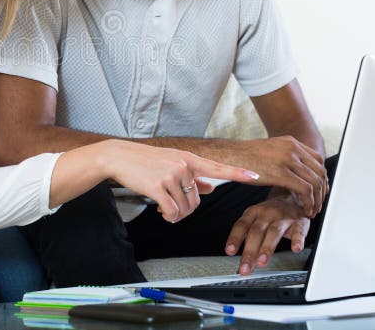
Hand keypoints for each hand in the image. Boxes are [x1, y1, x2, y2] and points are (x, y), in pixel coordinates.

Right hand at [101, 140, 259, 223]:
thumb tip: (211, 188)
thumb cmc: (145, 161)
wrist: (119, 156)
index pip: (218, 167)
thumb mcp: (171, 163)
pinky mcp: (158, 186)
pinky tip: (160, 213)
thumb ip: (194, 177)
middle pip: (197, 201)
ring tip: (163, 208)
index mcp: (188, 159)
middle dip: (185, 210)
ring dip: (175, 215)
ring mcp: (171, 175)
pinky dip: (168, 217)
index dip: (237, 173)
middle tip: (171, 207)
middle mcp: (183, 165)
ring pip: (184, 208)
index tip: (255, 177)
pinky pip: (171, 211)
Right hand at [220, 137, 327, 217]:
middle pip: (319, 171)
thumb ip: (284, 157)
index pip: (318, 160)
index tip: (320, 191)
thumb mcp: (269, 151)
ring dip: (317, 200)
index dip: (322, 178)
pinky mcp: (281, 173)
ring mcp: (288, 159)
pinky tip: (304, 210)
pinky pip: (305, 190)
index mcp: (290, 142)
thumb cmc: (244, 156)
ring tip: (311, 210)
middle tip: (318, 205)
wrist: (228, 155)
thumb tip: (295, 171)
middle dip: (322, 191)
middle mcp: (292, 148)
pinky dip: (309, 203)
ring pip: (315, 182)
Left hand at [225, 192, 309, 274]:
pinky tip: (295, 249)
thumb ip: (250, 242)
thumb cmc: (271, 214)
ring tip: (261, 262)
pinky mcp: (299, 222)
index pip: (241, 225)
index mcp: (253, 213)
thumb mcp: (257, 222)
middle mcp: (266, 214)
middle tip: (245, 267)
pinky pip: (298, 231)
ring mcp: (283, 217)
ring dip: (267, 248)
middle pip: (256, 232)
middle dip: (250, 251)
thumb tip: (245, 264)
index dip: (235, 238)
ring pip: (274, 232)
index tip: (230, 251)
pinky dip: (297, 240)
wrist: (292, 198)